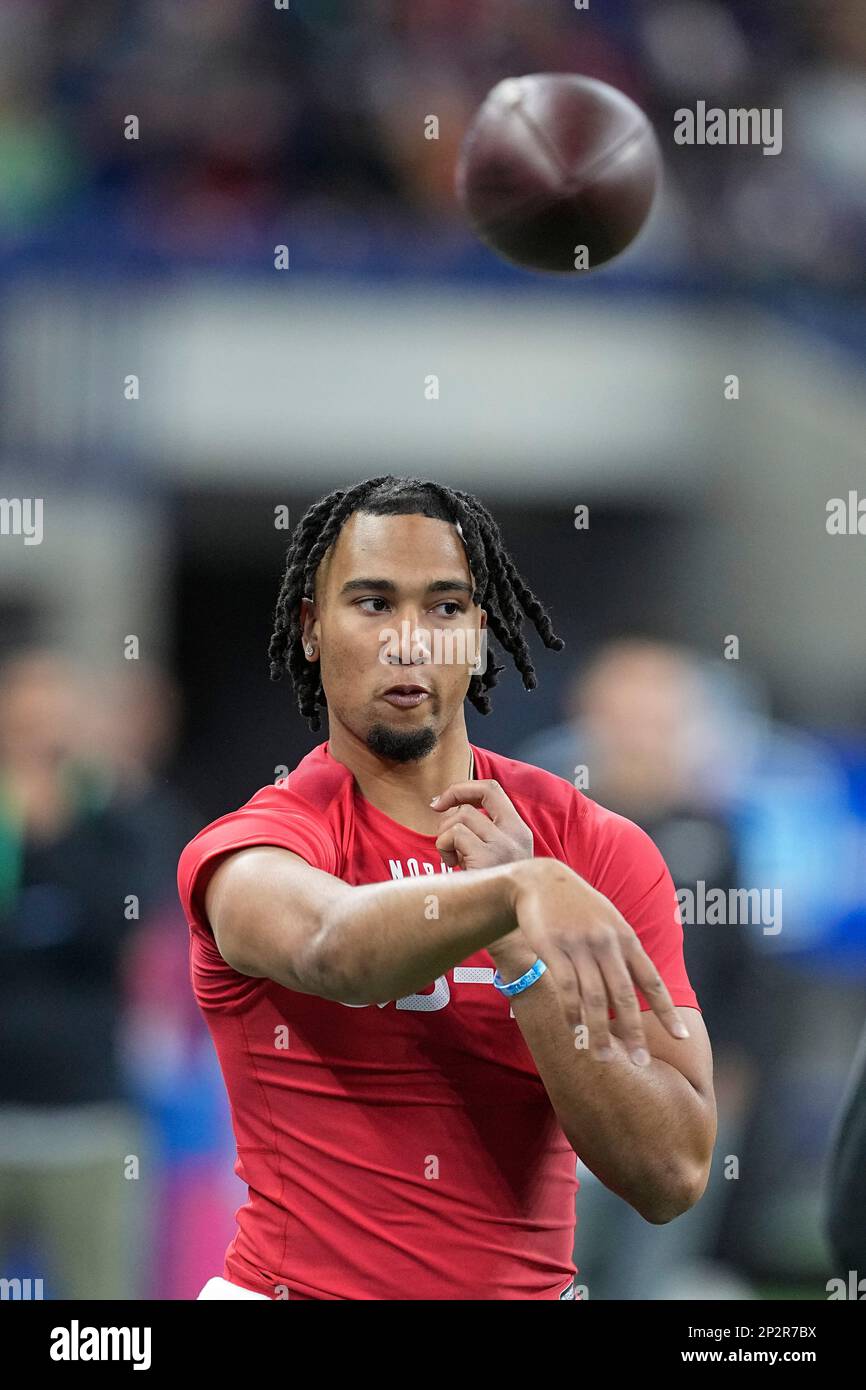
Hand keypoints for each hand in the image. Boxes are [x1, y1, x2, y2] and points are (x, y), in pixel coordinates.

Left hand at [431, 777, 533, 958]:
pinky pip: (454, 835)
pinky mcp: (488, 858)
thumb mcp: (495, 860)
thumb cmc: (493, 900)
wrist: (512, 938)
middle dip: (451, 798)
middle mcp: (516, 835)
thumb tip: (448, 808)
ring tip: (451, 859)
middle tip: (436, 814)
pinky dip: (444, 847)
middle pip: (478, 796)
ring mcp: (504, 845)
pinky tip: (451, 866)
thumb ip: (482, 836)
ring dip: (445, 836)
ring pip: (460, 817)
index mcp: (519, 833)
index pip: (493, 790)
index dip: (465, 788)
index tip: (444, 800)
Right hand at [510, 857, 690, 1063]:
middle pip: (624, 995)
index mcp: (625, 937)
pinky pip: (566, 988)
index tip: (681, 1037)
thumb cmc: (579, 907)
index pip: (651, 980)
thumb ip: (625, 952)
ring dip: (599, 1031)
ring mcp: (579, 945)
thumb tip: (642, 988)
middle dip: (634, 1032)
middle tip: (640, 1062)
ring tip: (602, 1057)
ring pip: (594, 997)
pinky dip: (572, 1013)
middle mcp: (607, 942)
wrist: (540, 881)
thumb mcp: (610, 921)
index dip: (667, 1011)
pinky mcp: (553, 948)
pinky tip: (574, 1030)